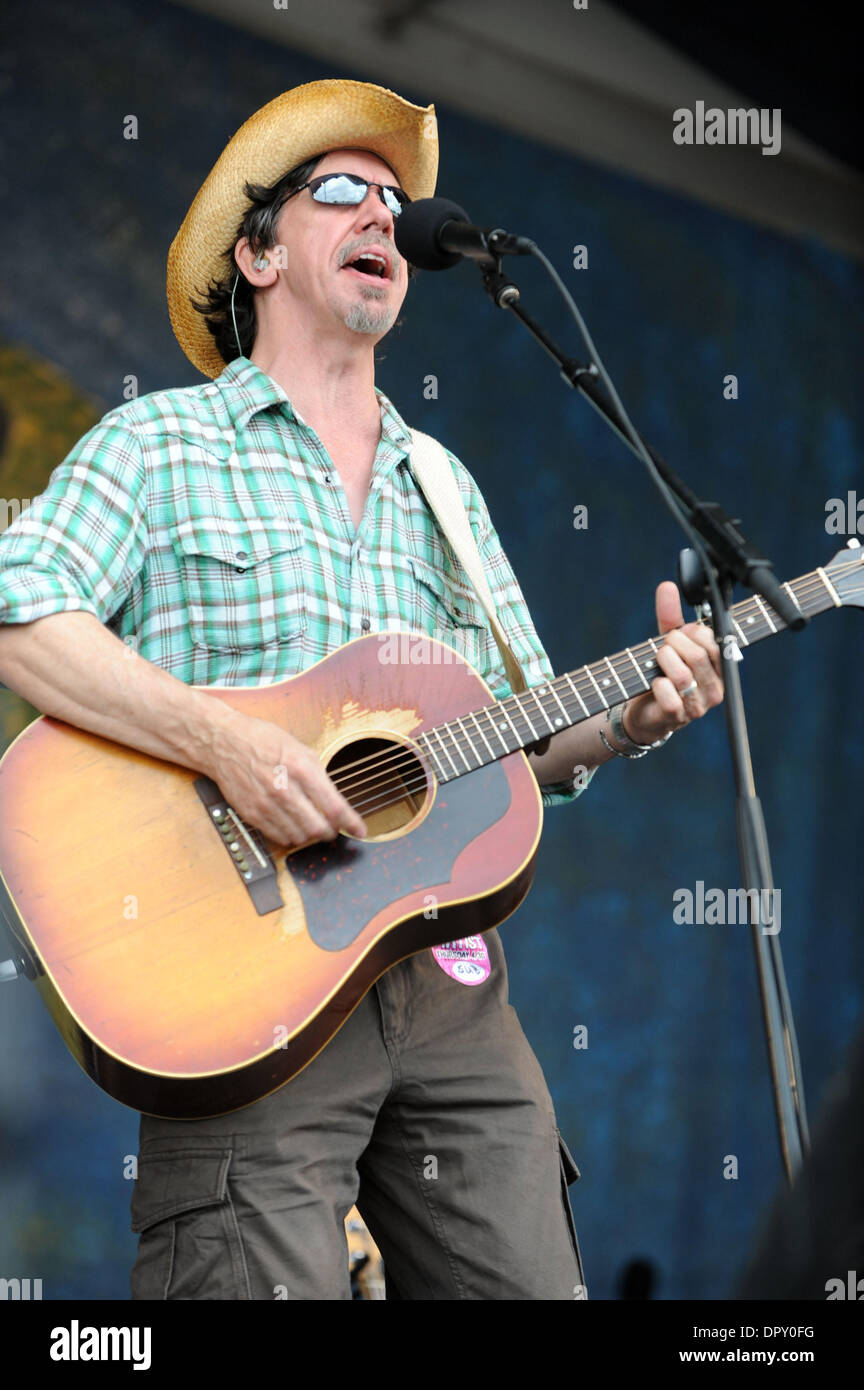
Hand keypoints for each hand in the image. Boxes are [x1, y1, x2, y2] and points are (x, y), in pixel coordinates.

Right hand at [201, 708, 367, 847]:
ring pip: (299, 836)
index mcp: (301, 768)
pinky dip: (291, 836)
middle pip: (318, 828)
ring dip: (310, 835)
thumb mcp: (300, 749)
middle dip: (331, 831)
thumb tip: (335, 803)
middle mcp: (284, 788)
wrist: (224, 742)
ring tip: (312, 824)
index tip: (360, 830)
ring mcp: (266, 804)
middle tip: (333, 828)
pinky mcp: (252, 813)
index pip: (334, 806)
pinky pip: (278, 836)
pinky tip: (293, 825)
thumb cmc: (263, 740)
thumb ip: (319, 777)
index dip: (351, 822)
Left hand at [622, 581, 723, 744]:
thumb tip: (667, 586)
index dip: (692, 632)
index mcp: (720, 667)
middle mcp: (716, 687)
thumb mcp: (668, 642)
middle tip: (663, 647)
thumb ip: (670, 616)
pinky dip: (657, 685)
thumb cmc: (664, 673)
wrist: (646, 709)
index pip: (715, 641)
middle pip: (698, 655)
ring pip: (683, 675)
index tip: (678, 633)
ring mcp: (700, 705)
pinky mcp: (679, 717)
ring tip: (657, 662)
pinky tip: (654, 684)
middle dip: (674, 644)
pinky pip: (670, 697)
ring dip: (663, 662)